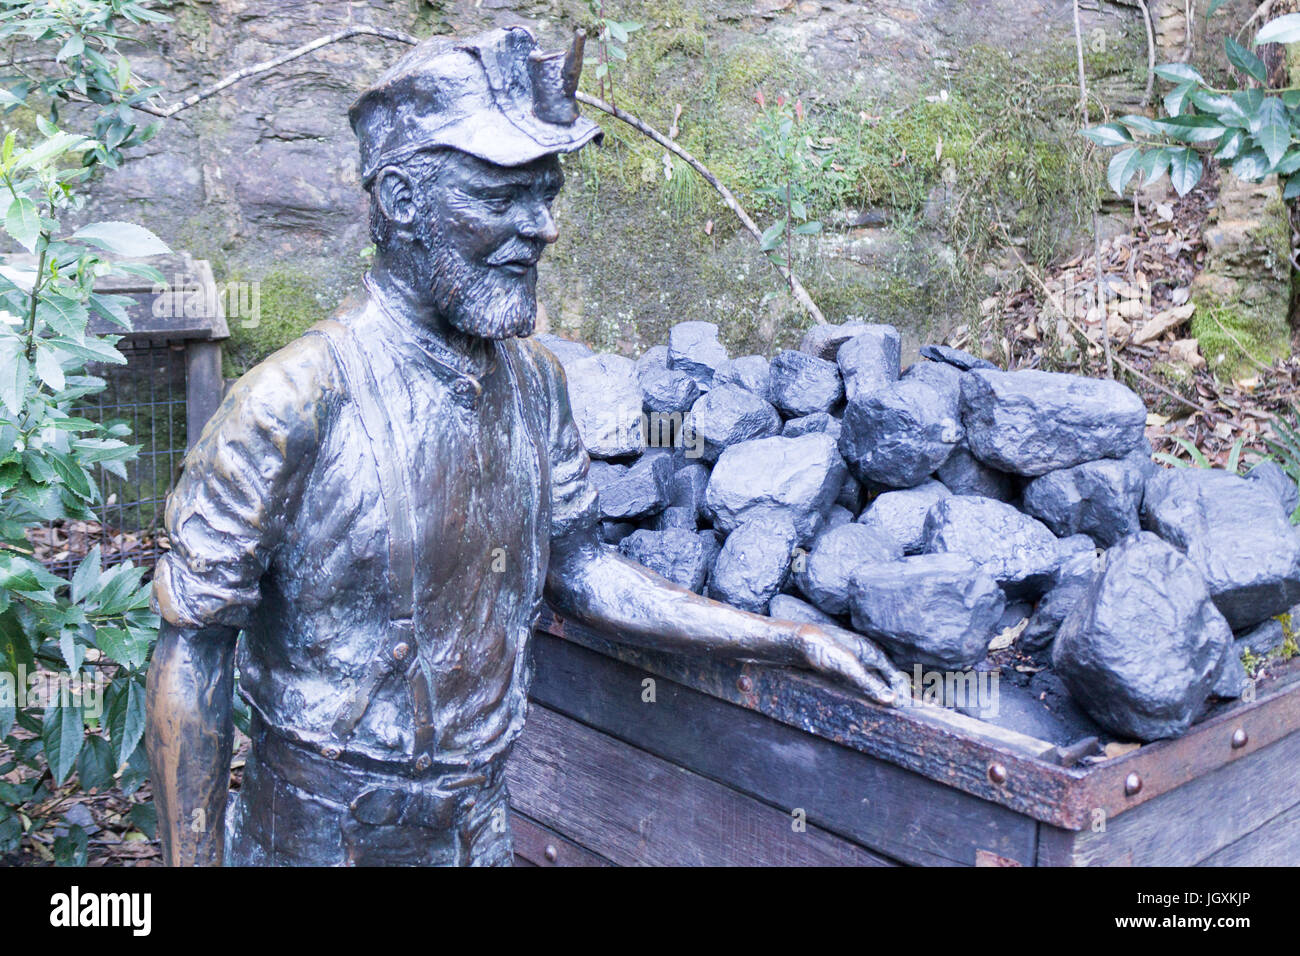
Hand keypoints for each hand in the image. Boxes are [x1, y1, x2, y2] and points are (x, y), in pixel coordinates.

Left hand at [794, 622, 911, 706]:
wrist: (797, 640)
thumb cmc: (823, 650)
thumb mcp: (848, 669)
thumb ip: (870, 684)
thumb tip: (893, 701)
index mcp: (873, 653)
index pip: (895, 676)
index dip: (902, 694)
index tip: (906, 711)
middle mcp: (866, 654)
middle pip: (886, 678)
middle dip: (893, 694)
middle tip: (898, 715)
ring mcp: (853, 659)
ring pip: (873, 679)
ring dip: (879, 694)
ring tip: (883, 712)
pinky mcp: (840, 664)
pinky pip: (859, 680)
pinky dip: (865, 691)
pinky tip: (861, 701)